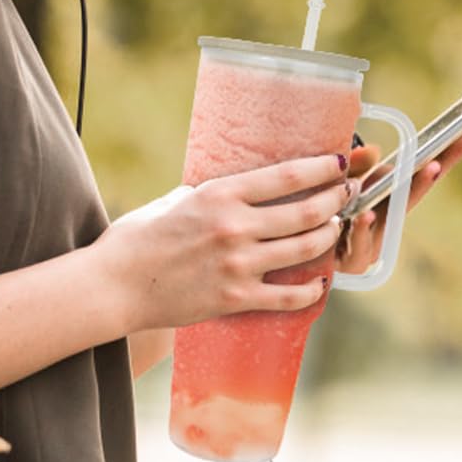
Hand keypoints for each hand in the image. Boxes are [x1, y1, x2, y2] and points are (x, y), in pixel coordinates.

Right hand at [97, 154, 354, 331]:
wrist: (114, 286)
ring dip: (328, 237)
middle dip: (335, 200)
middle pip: (305, 212)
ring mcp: (237, 264)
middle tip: (348, 194)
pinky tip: (321, 283)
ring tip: (335, 228)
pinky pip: (287, 296)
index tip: (338, 162)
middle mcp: (234, 227)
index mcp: (220, 195)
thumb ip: (211, 195)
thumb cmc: (137, 238)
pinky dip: (312, 290)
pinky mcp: (234, 298)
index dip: (321, 169)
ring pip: (303, 249)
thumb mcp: (175, 200)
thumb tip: (238, 189)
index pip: (286, 176)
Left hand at [335, 121, 461, 275]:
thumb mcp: (337, 182)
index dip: (448, 151)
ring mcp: (374, 241)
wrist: (297, 259)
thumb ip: (354, 166)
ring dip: (414, 188)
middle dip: (445, 160)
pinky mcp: (353, 262)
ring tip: (432, 167)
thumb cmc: (322, 214)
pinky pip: (359, 244)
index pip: (423, 170)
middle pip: (419, 188)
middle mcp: (387, 220)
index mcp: (387, 198)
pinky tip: (367, 214)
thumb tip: (376, 151)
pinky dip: (362, 228)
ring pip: (395, 214)